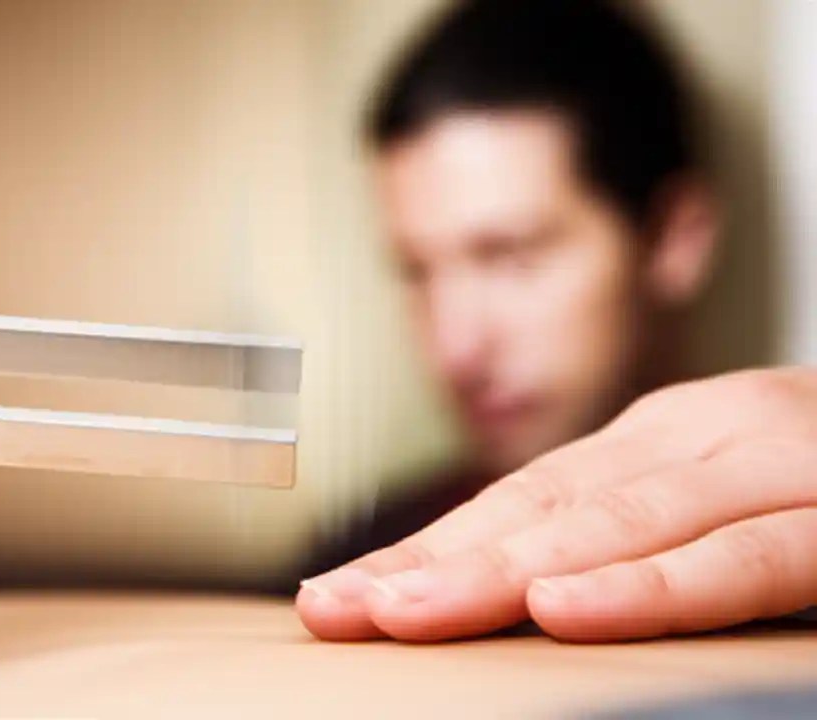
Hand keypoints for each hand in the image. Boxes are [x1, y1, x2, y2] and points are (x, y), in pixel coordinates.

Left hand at [297, 367, 816, 641]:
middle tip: (336, 612)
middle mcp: (701, 439)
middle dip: (431, 567)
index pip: (515, 502)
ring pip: (618, 527)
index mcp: (660, 440)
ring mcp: (773, 469)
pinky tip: (569, 610)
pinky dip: (652, 585)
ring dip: (501, 574)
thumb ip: (627, 530)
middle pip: (539, 513)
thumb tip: (513, 587)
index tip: (338, 598)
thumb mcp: (712, 499)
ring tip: (405, 614)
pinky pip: (742, 559)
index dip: (422, 550)